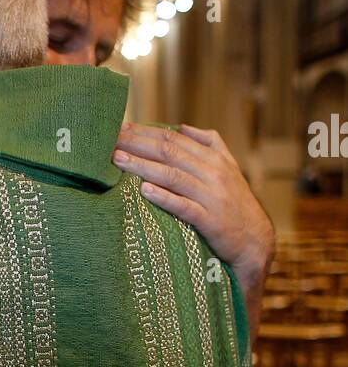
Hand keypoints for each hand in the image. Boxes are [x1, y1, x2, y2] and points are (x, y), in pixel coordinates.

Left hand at [112, 122, 274, 285]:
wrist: (255, 239)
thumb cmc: (236, 202)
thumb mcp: (228, 168)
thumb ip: (209, 144)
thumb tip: (183, 126)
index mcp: (213, 158)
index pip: (173, 138)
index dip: (145, 131)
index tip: (119, 126)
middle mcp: (212, 172)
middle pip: (169, 152)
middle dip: (137, 143)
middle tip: (110, 139)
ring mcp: (211, 196)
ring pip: (172, 176)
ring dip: (142, 166)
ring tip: (118, 160)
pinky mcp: (210, 220)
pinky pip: (184, 207)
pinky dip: (164, 198)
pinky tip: (144, 191)